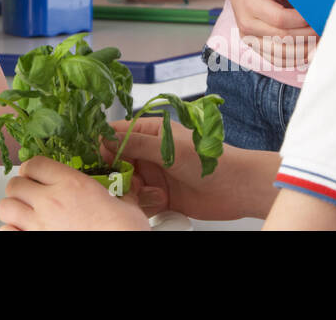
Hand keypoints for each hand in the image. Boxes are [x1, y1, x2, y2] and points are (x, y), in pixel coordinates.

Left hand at [0, 156, 149, 230]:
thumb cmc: (125, 230)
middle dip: (20, 189)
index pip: (35, 163)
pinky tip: (22, 232)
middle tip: (30, 195)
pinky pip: (6, 232)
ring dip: (13, 209)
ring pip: (6, 207)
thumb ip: (117, 192)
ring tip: (23, 214)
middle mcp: (51, 201)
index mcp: (72, 184)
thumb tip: (125, 190)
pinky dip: (11, 231)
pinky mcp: (34, 241)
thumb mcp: (125, 203)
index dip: (32, 168)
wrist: (124, 245)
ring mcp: (40, 224)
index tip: (35, 175)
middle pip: (15, 184)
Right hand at [100, 117, 234, 221]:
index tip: (99, 159)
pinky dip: (144, 203)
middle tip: (127, 180)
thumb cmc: (208, 159)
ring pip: (126, 184)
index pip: (116, 134)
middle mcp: (148, 153)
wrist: (236, 187)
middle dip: (116, 173)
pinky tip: (160, 200)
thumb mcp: (168, 148)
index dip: (104, 146)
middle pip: (116, 162)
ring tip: (150, 191)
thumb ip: (135, 144)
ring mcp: (153, 175)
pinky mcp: (159, 196)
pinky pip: (139, 201)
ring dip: (133, 191)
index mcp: (149, 132)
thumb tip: (105, 138)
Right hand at [225, 0, 316, 68]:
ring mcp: (248, 37)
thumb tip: (318, 5)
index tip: (319, 16)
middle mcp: (246, 24)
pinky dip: (295, 59)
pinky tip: (310, 51)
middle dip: (308, 36)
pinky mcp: (253, 45)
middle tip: (326, 29)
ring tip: (321, 41)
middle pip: (283, 39)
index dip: (303, 21)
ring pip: (281, 54)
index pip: (280, 19)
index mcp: (250, 4)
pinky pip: (277, 59)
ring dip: (305, 50)